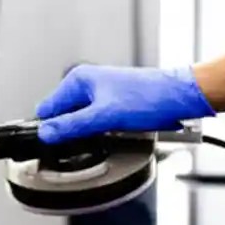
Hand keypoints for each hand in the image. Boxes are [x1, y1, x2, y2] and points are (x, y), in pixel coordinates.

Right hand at [35, 65, 214, 143]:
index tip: (55, 144)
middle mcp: (88, 84)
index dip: (50, 129)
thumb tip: (46, 133)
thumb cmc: (150, 98)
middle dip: (71, 132)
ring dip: (88, 134)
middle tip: (88, 139)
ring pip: (80, 122)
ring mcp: (100, 94)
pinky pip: (95, 123)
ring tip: (107, 133)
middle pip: (63, 117)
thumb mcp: (104, 117)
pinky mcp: (112, 105)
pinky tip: (114, 133)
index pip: (47, 109)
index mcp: (79, 80)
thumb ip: (71, 126)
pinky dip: (100, 132)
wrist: (179, 98)